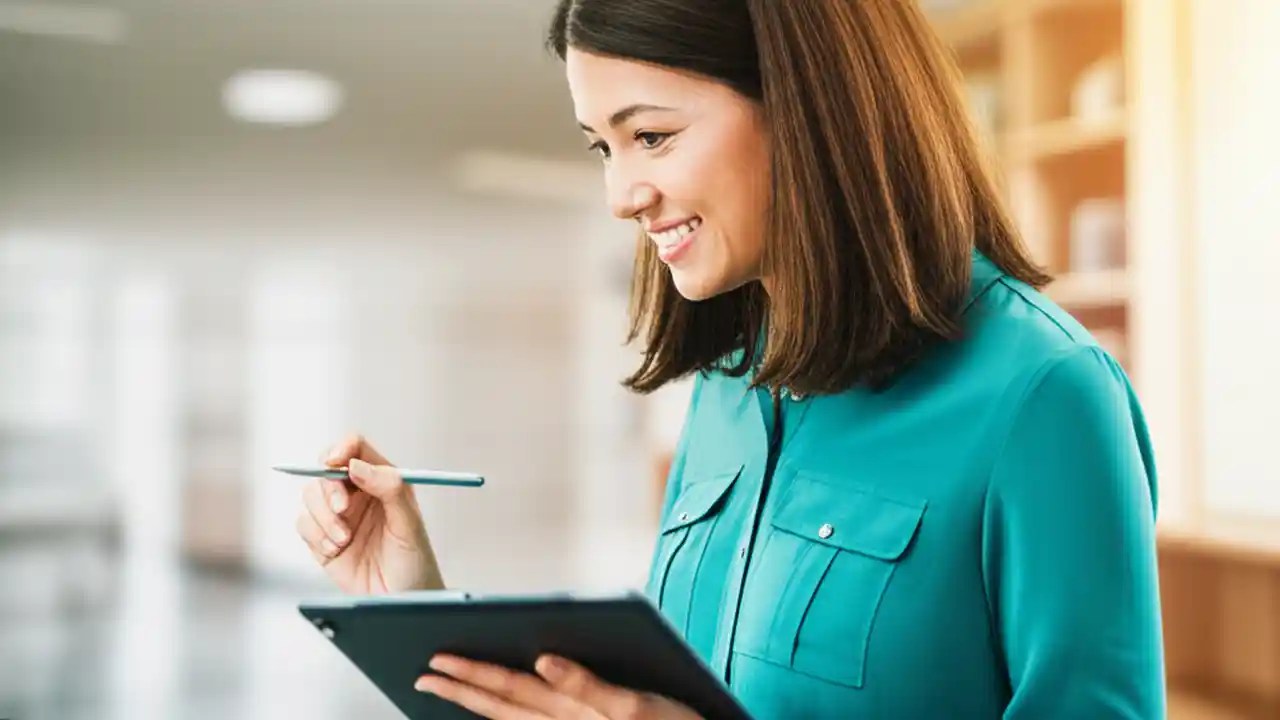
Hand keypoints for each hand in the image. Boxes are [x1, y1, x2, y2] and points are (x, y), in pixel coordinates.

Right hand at [294, 433, 443, 593]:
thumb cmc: (414, 561)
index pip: (356, 448)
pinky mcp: (322, 539)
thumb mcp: (408, 523)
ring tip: (344, 540)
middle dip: (330, 488)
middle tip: (342, 509)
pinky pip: (304, 524)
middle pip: (326, 470)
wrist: (401, 601)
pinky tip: (335, 550)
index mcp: (382, 481)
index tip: (334, 461)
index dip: (342, 448)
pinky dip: (316, 535)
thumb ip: (388, 488)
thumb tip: (356, 465)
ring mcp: (338, 516)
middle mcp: (358, 494)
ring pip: (310, 496)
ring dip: (324, 517)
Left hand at [416, 654, 703, 719]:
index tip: (436, 659)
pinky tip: (493, 710)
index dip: (471, 673)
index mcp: (573, 711)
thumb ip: (588, 685)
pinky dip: (504, 719)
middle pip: (502, 706)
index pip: (509, 689)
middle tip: (423, 674)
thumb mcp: (637, 706)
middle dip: (460, 689)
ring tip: (443, 688)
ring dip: (474, 704)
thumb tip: (543, 659)